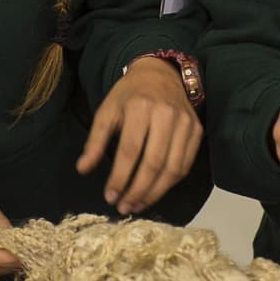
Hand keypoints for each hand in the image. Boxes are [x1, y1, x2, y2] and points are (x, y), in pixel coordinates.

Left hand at [77, 57, 202, 214]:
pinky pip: (185, 164)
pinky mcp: (196, 131)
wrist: (161, 74)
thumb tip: (83, 168)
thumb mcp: (107, 110)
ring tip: (138, 204)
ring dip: (155, 193)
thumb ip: (95, 140)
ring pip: (173, 168)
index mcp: (139, 108)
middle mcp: (165, 115)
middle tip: (124, 207)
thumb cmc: (130, 94)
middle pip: (153, 163)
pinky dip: (170, 183)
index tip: (110, 196)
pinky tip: (155, 191)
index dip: (120, 178)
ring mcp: (185, 123)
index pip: (130, 151)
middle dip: (138, 190)